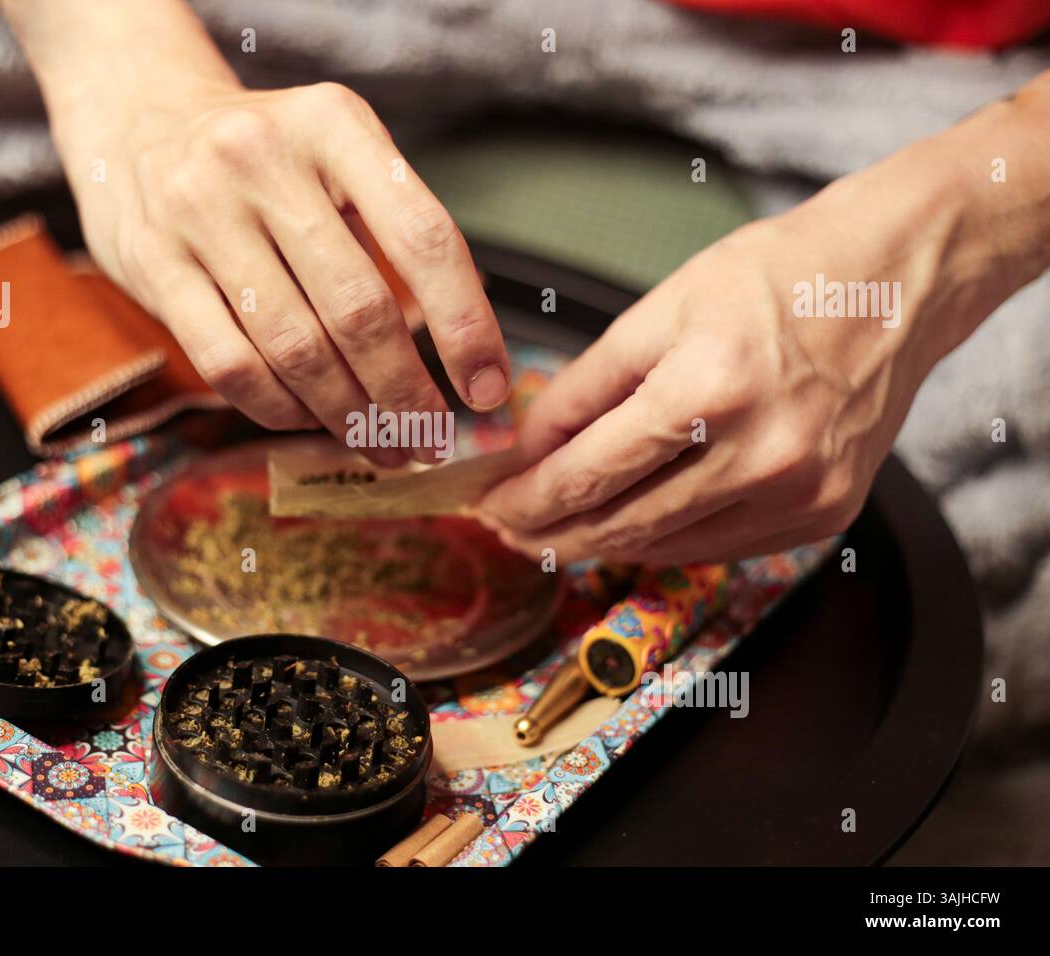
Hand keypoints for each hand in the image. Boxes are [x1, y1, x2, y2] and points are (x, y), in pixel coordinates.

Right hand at [23, 24, 508, 466]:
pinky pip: (230, 365)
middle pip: (359, 310)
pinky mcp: (152, 263)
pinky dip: (280, 410)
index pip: (424, 237)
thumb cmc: (267, 159)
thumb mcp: (337, 155)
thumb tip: (461, 355)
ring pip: (295, 349)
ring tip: (382, 444)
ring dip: (349, 416)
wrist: (139, 120)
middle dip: (407, 393)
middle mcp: (264, 159)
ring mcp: (200, 210)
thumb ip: (392, 232)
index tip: (488, 388)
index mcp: (334, 125)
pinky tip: (309, 421)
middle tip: (431, 439)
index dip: (466, 325)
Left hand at [477, 168, 1012, 563]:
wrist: (896, 279)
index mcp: (710, 389)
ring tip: (556, 530)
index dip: (526, 499)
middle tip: (507, 530)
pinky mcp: (823, 514)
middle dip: (553, 533)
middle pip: (623, 524)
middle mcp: (761, 455)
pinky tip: (629, 525)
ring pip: (667, 547)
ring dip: (602, 544)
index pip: (589, 473)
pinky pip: (719, 546)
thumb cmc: (776, 278)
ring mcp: (799, 494)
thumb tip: (528, 449)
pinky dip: (665, 540)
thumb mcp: (660, 312)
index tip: (488, 505)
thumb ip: (586, 388)